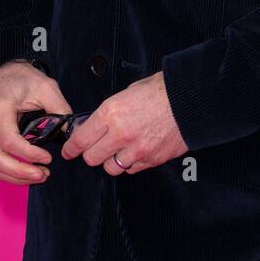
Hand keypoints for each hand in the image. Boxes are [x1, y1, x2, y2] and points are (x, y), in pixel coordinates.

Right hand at [0, 62, 71, 184]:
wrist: (4, 74)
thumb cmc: (23, 80)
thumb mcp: (46, 87)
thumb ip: (60, 108)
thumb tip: (72, 133)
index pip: (9, 141)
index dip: (29, 154)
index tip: (48, 158)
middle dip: (20, 172)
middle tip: (44, 175)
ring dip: (15, 176)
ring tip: (39, 176)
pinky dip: (8, 173)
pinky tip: (27, 173)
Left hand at [61, 71, 187, 174]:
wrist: (191, 100)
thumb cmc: (163, 91)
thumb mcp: (128, 92)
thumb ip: (111, 111)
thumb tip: (100, 123)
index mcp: (111, 113)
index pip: (81, 139)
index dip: (71, 148)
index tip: (69, 151)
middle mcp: (120, 134)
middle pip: (92, 158)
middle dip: (91, 154)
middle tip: (94, 148)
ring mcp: (137, 150)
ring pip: (111, 168)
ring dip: (111, 160)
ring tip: (118, 150)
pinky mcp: (151, 159)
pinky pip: (132, 169)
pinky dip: (131, 163)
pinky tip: (135, 151)